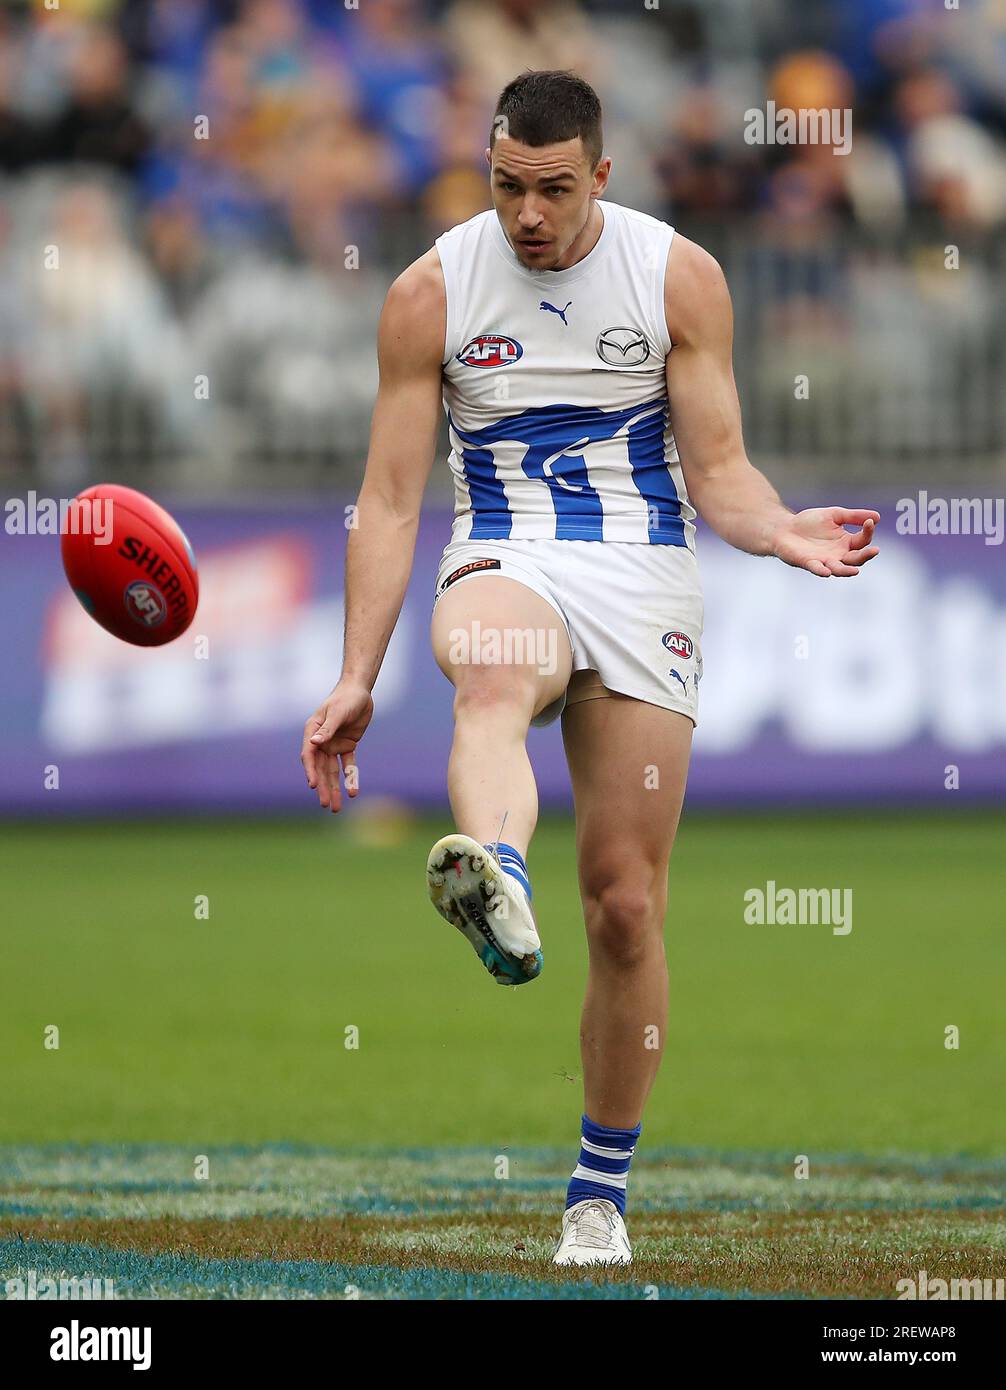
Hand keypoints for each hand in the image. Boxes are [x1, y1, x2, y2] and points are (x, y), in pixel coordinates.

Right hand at [301, 680, 373, 812]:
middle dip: (323, 787)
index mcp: (312, 732)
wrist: (359, 691)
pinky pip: (348, 765)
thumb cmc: (345, 699)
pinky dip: (350, 777)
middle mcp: (320, 741)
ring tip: (336, 807)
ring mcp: (333, 745)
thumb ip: (327, 729)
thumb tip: (315, 743)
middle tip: (326, 805)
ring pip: (333, 771)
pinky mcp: (347, 746)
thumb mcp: (337, 713)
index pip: (309, 756)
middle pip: (321, 769)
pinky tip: (352, 792)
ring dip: (335, 788)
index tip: (314, 785)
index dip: (311, 771)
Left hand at [772, 508, 879, 577]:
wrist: (784, 528)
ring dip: (846, 571)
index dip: (868, 532)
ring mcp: (824, 561)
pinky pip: (817, 569)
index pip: (862, 541)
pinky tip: (827, 571)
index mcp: (846, 542)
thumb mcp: (834, 515)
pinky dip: (822, 571)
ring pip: (839, 569)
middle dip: (865, 556)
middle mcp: (838, 555)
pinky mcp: (808, 563)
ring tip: (855, 571)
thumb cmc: (809, 522)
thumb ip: (853, 516)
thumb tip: (877, 517)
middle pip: (856, 559)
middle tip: (875, 551)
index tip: (869, 523)